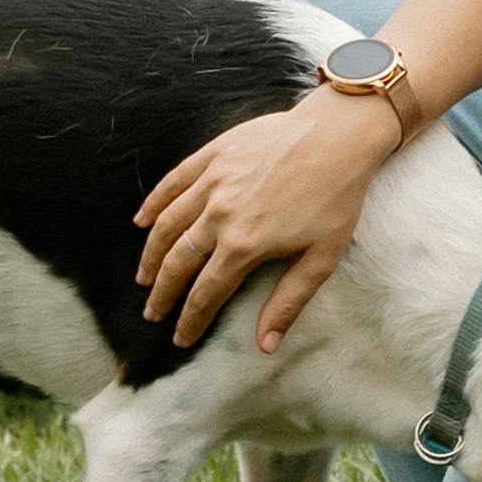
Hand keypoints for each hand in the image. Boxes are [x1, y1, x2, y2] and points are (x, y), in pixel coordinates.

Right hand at [128, 92, 404, 352]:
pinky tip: (142, 221)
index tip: (179, 339)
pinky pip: (173, 182)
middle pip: (178, 263)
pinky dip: (154, 204)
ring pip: (168, 225)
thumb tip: (265, 346)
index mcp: (244, 245)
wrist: (339, 135)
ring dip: (152, 255)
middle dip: (162, 293)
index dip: (190, 320)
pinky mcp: (214, 155)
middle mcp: (219, 215)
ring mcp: (213, 182)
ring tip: (144, 278)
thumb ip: (288, 302)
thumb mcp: (321, 258)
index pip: (206, 293)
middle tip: (152, 313)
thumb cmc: (337, 198)